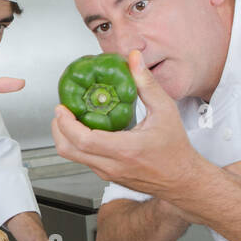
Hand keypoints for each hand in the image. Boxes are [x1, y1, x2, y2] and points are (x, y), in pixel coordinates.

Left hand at [52, 50, 205, 199]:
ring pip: (73, 157)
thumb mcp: (165, 110)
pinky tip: (85, 129)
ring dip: (66, 136)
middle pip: (68, 150)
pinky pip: (83, 160)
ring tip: (70, 118)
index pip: (83, 139)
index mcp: (125, 149)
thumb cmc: (176, 149)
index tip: (61, 108)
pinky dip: (77, 144)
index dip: (66, 123)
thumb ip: (146, 84)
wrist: (181, 179)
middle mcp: (112, 165)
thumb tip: (133, 60)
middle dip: (58, 128)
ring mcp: (107, 173)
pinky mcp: (107, 176)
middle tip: (61, 111)